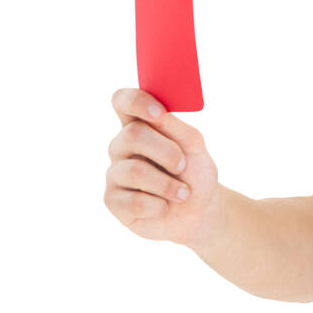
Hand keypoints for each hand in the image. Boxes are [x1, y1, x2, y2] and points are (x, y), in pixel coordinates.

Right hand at [103, 88, 220, 247]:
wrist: (200, 212)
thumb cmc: (195, 174)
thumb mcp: (195, 147)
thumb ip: (177, 128)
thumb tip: (160, 113)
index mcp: (140, 124)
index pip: (123, 101)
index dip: (137, 102)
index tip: (160, 114)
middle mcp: (121, 146)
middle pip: (132, 135)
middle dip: (167, 152)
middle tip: (183, 166)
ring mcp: (114, 173)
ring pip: (135, 171)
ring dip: (168, 185)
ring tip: (183, 193)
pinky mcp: (112, 200)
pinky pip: (134, 201)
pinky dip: (159, 206)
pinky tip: (165, 207)